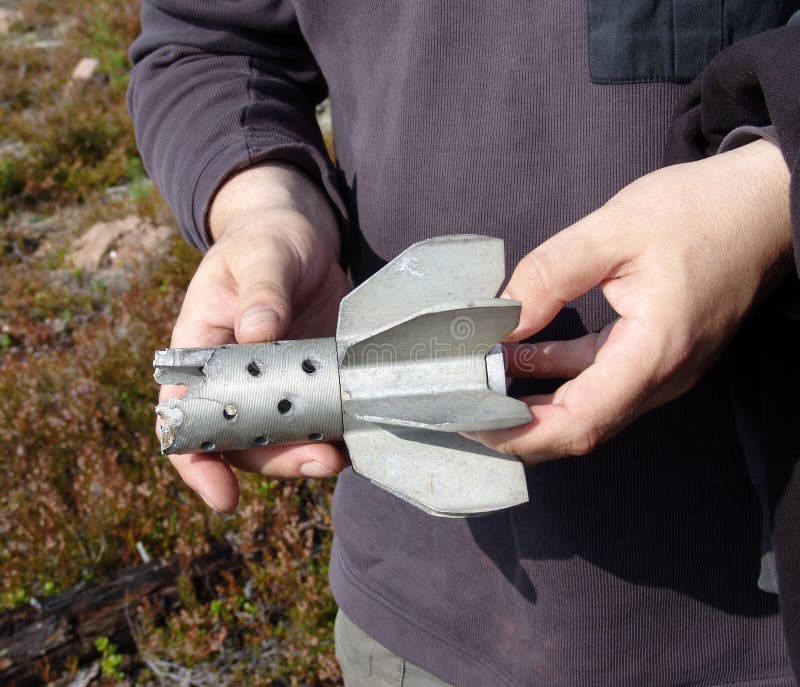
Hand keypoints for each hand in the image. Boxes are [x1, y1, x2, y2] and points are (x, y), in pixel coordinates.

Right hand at [159, 163, 350, 510]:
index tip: (223, 497)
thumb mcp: (261, 254)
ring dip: (310, 451)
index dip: (198, 463)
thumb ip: (261, 289)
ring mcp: (277, 381)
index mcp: (203, 349)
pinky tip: (358, 435)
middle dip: (279, 459)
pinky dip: (337, 430)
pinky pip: (321, 414)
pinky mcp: (314, 377)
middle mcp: (236, 376)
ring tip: (343, 454)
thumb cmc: (266, 238)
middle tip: (320, 462)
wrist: (302, 233)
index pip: (184, 417)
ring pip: (285, 434)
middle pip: (244, 439)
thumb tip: (257, 332)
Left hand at [468, 139, 791, 461]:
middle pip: (579, 428)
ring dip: (532, 401)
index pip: (580, 423)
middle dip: (517, 426)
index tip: (472, 422)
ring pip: (586, 407)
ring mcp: (659, 370)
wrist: (761, 207)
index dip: (520, 433)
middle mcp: (660, 377)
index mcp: (654, 353)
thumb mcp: (614, 229)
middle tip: (463, 407)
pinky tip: (521, 354)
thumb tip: (501, 317)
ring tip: (480, 381)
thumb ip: (551, 273)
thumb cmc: (700, 212)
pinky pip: (597, 378)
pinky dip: (556, 373)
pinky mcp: (653, 354)